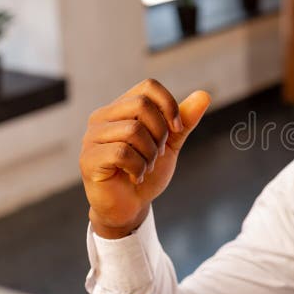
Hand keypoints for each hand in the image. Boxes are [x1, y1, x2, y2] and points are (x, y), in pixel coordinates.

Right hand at [79, 78, 210, 238]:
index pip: (149, 87)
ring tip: (145, 167)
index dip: (169, 106)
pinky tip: (136, 177)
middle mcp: (102, 118)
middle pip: (142, 105)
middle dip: (160, 133)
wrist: (131, 206)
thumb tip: (204, 95)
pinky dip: (138, 167)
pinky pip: (122, 153)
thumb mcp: (171, 143)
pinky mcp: (88, 159)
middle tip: (158, 154)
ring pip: (133, 130)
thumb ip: (184, 120)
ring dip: (150, 154)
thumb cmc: (146, 171)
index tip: (177, 130)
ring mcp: (91, 138)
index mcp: (120, 108)